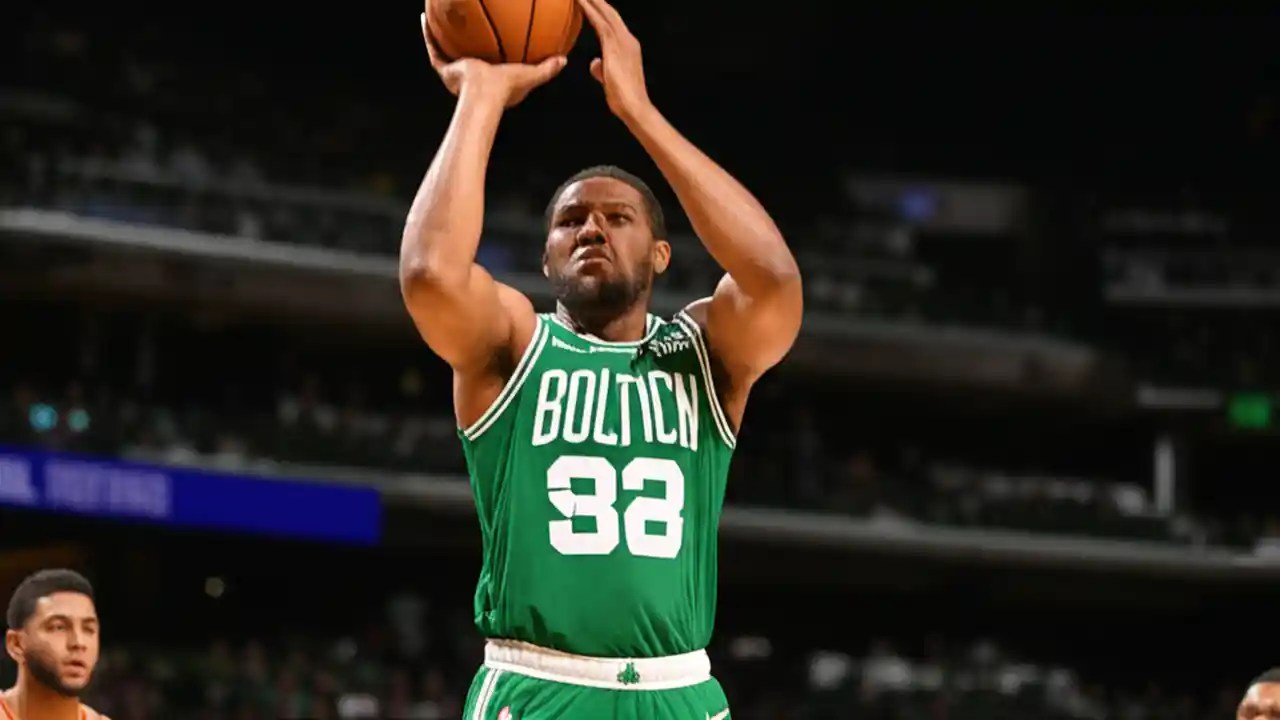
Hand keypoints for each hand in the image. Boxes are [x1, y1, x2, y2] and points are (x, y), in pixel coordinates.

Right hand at [420, 14, 565, 107]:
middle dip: (465, 43)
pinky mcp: (445, 69)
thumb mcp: (530, 75)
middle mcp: (472, 76)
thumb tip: (564, 59)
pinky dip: (428, 33)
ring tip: (438, 17)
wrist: (483, 93)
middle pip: (467, 54)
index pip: (491, 65)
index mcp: (491, 81)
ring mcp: (456, 73)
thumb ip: (547, 68)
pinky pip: (433, 47)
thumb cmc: (506, 88)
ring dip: (441, 35)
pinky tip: (424, 16)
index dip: (494, 53)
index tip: (496, 40)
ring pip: (446, 50)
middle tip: (466, 28)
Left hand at [576, 0, 652, 120]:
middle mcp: (628, 39)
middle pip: (610, 13)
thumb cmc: (623, 98)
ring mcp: (623, 41)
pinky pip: (600, 23)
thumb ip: (602, 69)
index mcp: (628, 46)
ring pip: (606, 13)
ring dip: (592, 1)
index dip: (601, 10)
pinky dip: (590, 10)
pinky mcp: (615, 46)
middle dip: (598, 0)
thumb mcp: (609, 80)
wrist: (634, 106)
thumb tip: (594, 63)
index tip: (591, 0)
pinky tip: (580, 1)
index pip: (612, 23)